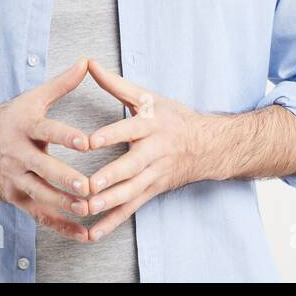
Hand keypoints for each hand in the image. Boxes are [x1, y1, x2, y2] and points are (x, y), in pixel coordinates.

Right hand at [0, 58, 99, 241]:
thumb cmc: (8, 120)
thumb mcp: (31, 99)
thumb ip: (61, 83)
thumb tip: (86, 61)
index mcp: (25, 127)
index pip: (47, 131)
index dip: (65, 136)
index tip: (85, 141)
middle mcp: (19, 154)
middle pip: (44, 169)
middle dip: (65, 179)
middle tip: (87, 186)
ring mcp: (16, 179)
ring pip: (41, 195)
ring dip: (64, 205)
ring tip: (86, 209)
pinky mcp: (16, 198)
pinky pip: (39, 215)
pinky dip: (61, 227)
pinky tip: (83, 233)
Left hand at [81, 59, 203, 241]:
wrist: (209, 146)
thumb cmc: (172, 118)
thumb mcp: (148, 97)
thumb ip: (115, 84)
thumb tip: (88, 62)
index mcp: (152, 125)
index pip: (130, 129)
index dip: (111, 135)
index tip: (89, 140)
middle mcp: (154, 152)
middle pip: (132, 166)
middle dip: (110, 177)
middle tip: (88, 186)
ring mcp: (154, 175)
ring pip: (131, 191)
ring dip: (109, 203)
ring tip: (86, 209)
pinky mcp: (152, 191)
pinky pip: (130, 209)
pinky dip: (112, 222)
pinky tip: (91, 232)